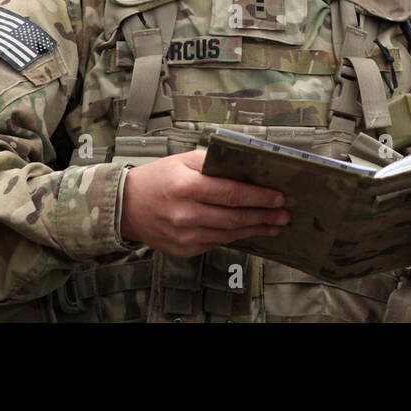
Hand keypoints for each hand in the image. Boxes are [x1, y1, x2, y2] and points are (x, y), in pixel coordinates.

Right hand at [119, 148, 288, 256]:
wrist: (126, 207)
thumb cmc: (158, 179)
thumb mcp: (183, 160)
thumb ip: (214, 163)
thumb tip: (246, 168)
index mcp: (187, 187)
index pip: (231, 193)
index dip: (258, 197)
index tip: (278, 197)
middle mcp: (186, 214)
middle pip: (234, 217)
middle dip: (264, 216)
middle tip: (285, 214)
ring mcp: (185, 235)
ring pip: (229, 234)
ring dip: (256, 229)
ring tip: (275, 225)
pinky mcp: (185, 249)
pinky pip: (217, 242)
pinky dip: (236, 236)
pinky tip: (250, 230)